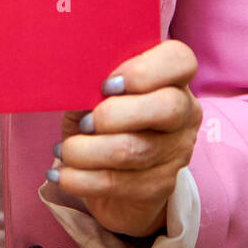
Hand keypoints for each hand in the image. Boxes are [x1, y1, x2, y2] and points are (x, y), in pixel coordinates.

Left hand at [48, 40, 202, 239]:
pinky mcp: (162, 186)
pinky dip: (83, 179)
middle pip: (167, 107)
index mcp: (173, 78)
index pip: (180, 60)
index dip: (144, 70)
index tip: (106, 84)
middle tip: (85, 122)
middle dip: (114, 114)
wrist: (112, 177)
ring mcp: (177, 152)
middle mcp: (185, 113)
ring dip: (88, 151)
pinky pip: (120, 183)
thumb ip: (92, 82)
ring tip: (64, 150)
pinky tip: (63, 174)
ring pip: (135, 149)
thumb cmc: (103, 119)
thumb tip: (72, 81)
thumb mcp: (95, 94)